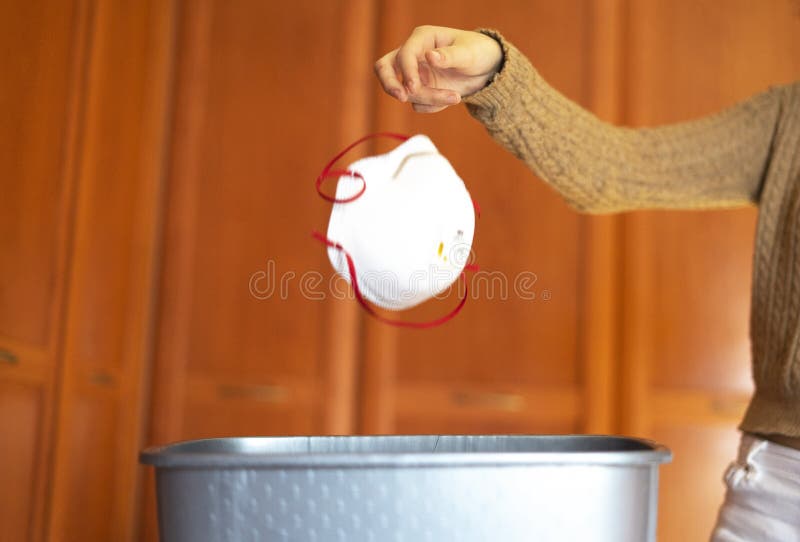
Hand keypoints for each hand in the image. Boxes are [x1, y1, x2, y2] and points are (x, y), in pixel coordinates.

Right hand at [374, 26, 502, 112]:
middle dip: (389, 84)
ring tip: (456, 97)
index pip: (404, 54)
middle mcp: (413, 55)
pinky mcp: (420, 90)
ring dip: (427, 99)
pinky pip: (418, 104)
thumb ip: (449, 55)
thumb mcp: (468, 53)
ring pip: (405, 92)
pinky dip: (433, 106)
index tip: (413, 87)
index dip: (406, 71)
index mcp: (423, 38)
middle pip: (384, 68)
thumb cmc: (478, 52)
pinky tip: (451, 97)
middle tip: (401, 97)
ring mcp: (415, 74)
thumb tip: (430, 56)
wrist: (486, 69)